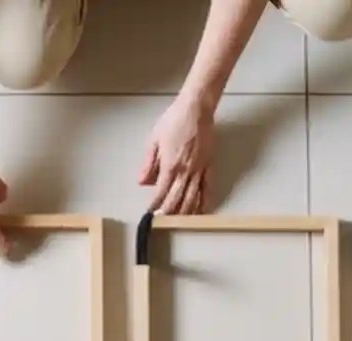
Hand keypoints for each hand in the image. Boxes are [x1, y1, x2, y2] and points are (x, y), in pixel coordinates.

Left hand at [139, 96, 213, 214]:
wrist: (196, 108)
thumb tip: (142, 182)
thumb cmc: (173, 120)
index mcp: (170, 165)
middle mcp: (185, 171)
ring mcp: (199, 169)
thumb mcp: (153, 140)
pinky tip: (202, 210)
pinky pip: (208, 187)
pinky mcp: (209, 165)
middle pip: (177, 198)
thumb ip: (148, 163)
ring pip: (193, 197)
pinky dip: (205, 201)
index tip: (150, 214)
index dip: (155, 205)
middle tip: (164, 222)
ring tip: (180, 221)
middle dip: (169, 212)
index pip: (161, 192)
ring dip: (186, 211)